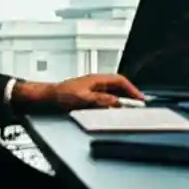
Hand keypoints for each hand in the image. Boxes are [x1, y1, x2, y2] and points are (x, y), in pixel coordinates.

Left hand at [12, 73, 143, 112]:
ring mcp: (93, 88)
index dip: (132, 89)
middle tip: (139, 103)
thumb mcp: (83, 98)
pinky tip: (115, 109)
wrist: (48, 97)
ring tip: (130, 107)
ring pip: (113, 91)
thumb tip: (116, 102)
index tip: (139, 98)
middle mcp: (96, 82)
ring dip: (123, 98)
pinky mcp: (90, 95)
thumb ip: (101, 100)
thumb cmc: (61, 94)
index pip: (120, 81)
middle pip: (119, 86)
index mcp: (97, 79)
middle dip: (130, 93)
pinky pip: (106, 97)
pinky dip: (114, 102)